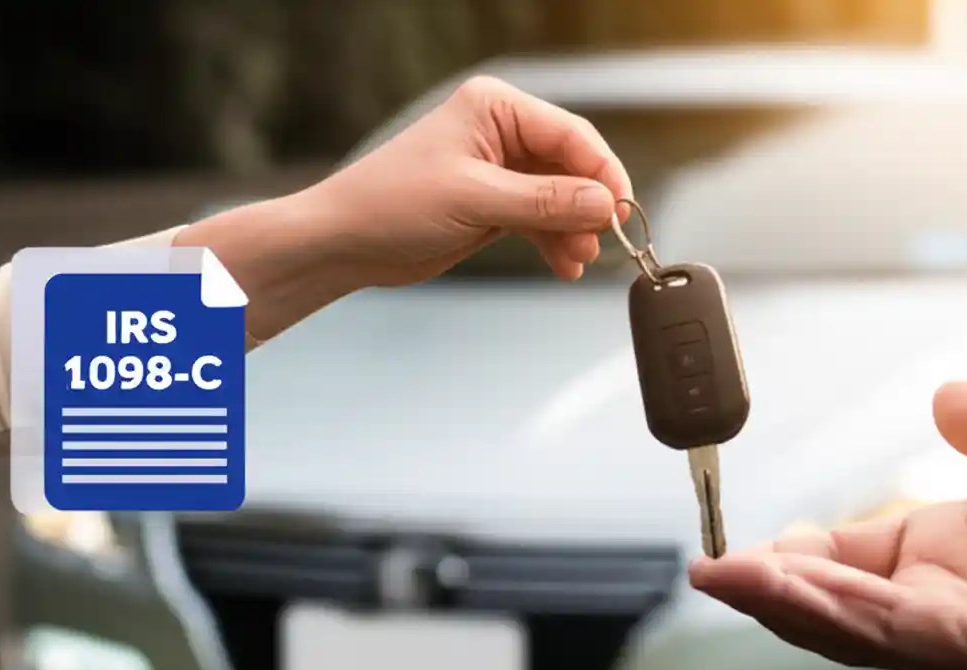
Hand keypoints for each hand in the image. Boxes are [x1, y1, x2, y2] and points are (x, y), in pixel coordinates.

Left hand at [178, 76, 631, 342]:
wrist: (345, 241)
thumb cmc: (390, 204)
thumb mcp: (475, 200)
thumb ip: (544, 202)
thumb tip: (604, 203)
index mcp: (495, 107)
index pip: (571, 135)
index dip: (602, 173)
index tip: (622, 212)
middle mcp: (500, 131)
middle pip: (570, 166)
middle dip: (587, 207)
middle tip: (602, 243)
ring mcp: (498, 168)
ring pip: (558, 196)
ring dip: (573, 229)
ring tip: (578, 260)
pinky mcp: (492, 201)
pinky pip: (539, 217)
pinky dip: (553, 240)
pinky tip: (564, 264)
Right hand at [691, 382, 966, 669]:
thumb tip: (942, 397)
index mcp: (951, 555)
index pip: (850, 558)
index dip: (797, 551)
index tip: (751, 538)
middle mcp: (942, 598)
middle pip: (832, 600)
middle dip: (767, 587)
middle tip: (711, 568)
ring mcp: (955, 627)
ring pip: (844, 621)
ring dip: (779, 601)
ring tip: (722, 578)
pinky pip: (884, 628)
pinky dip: (826, 610)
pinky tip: (784, 586)